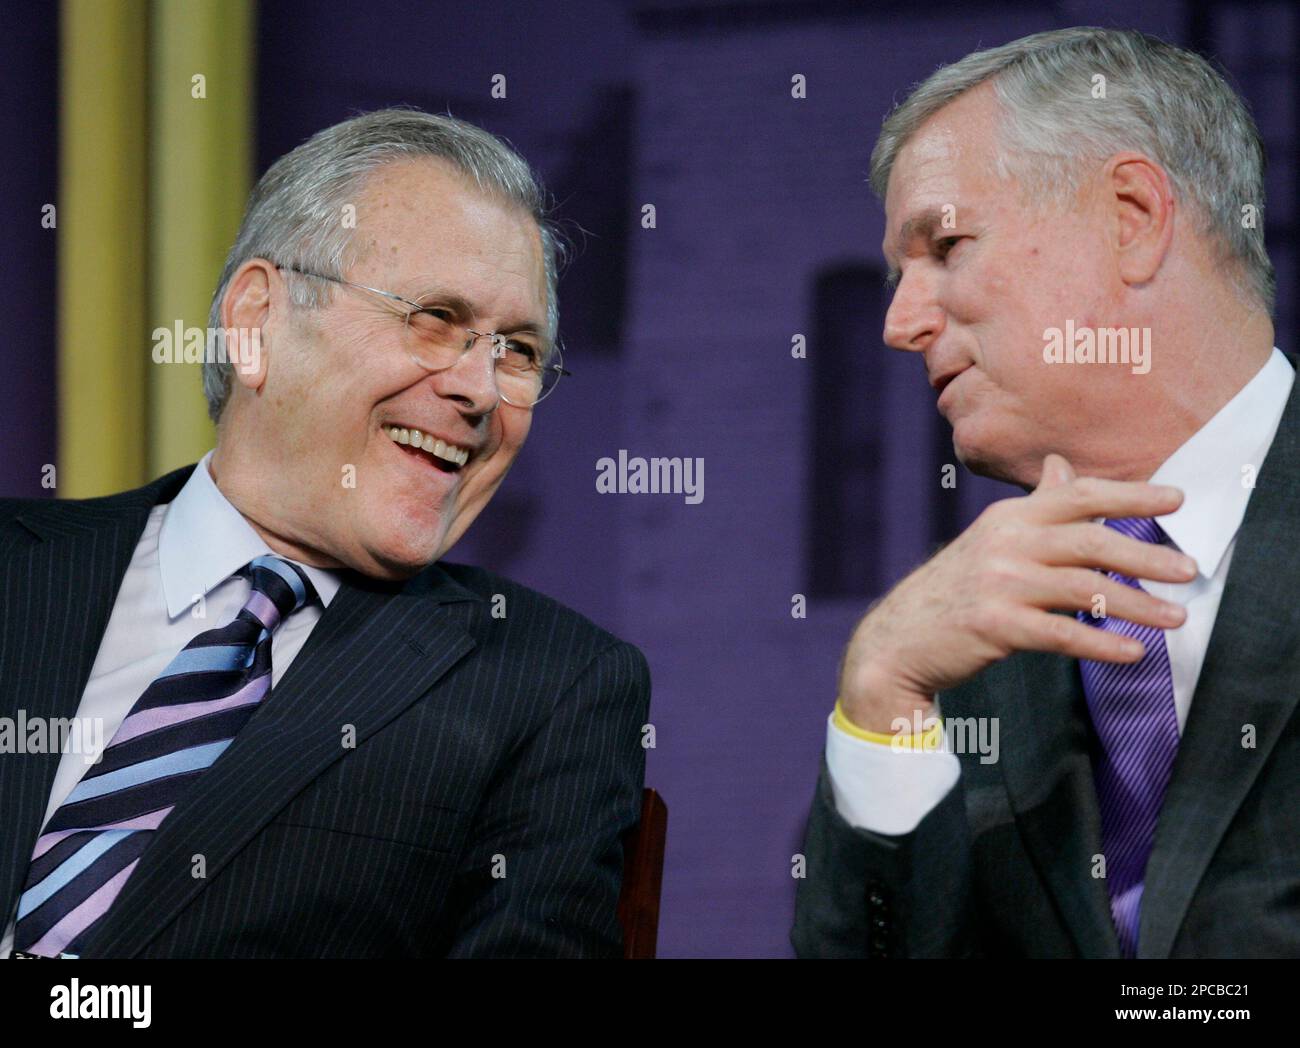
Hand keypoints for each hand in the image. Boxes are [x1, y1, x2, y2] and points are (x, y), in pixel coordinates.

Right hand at [837, 453, 1196, 733]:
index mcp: (1007, 518)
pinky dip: (1101, 644)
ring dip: (1137, 604)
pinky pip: (1061, 634)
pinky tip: (1132, 652)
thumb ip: (1034, 507)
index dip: (1130, 493)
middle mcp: (1004, 543)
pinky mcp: (995, 625)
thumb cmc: (955, 591)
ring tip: (1176, 618)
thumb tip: (1062, 467)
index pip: (1077, 495)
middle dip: (1146, 554)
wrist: (898, 640)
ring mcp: (999, 584)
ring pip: (1084, 588)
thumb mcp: (990, 540)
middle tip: (1189, 569)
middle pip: (1090, 540)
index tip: (1177, 498)